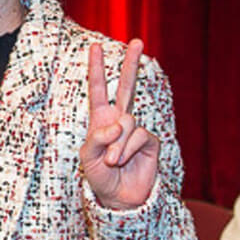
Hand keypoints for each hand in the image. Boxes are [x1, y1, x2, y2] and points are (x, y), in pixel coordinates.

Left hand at [78, 40, 159, 209]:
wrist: (118, 198)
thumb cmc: (100, 177)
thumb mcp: (88, 158)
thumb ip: (98, 138)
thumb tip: (118, 124)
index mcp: (100, 119)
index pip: (98, 89)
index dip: (97, 69)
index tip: (95, 47)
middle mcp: (119, 119)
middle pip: (127, 86)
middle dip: (132, 64)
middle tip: (137, 41)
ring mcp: (136, 129)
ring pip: (127, 121)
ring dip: (117, 144)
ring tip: (112, 161)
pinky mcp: (150, 141)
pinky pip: (138, 136)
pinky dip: (127, 149)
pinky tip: (124, 161)